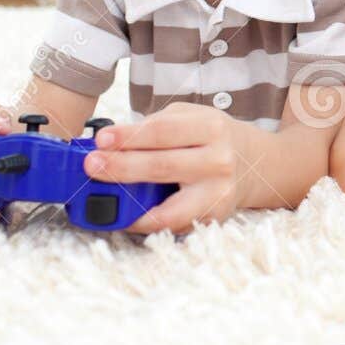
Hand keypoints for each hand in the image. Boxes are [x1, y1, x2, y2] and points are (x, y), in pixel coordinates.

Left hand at [84, 102, 250, 234]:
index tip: (102, 139)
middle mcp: (219, 161)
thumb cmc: (209, 138)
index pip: (163, 132)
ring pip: (169, 208)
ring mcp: (218, 194)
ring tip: (103, 201)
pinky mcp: (212, 218)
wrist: (253, 163)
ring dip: (130, 206)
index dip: (130, 136)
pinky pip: (173, 226)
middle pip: (162, 166)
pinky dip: (145, 224)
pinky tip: (125, 217)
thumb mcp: (190, 118)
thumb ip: (155, 127)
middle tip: (92, 166)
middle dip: (121, 167)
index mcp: (211, 128)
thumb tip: (110, 144)